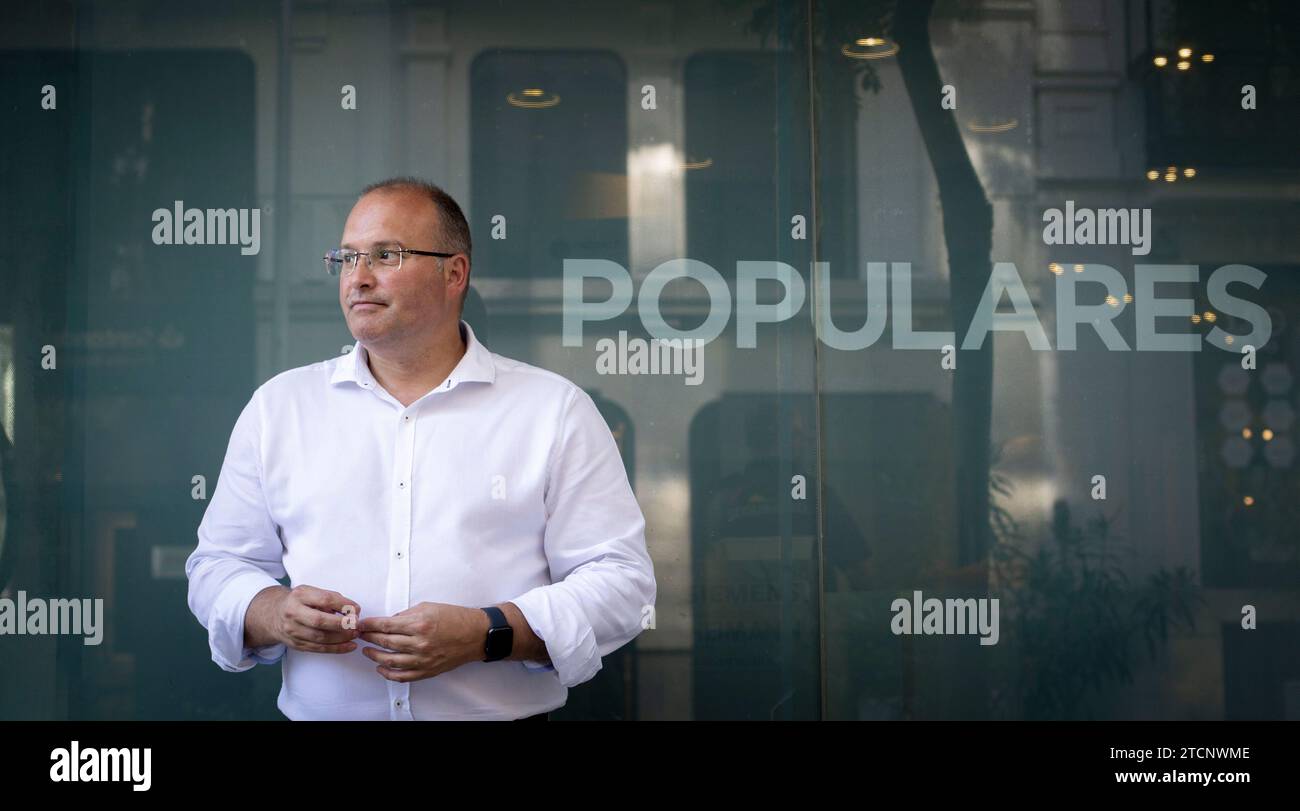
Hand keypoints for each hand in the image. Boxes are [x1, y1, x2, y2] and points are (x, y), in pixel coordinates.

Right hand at [247, 584, 359, 653]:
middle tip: (356, 624)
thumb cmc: (299, 602)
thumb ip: (330, 598)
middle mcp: (293, 613)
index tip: (356, 609)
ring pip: (320, 638)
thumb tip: (352, 610)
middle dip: (342, 624)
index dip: (343, 605)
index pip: (324, 599)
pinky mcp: (296, 644)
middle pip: (320, 621)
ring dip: (342, 638)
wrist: (273, 615)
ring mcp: (293, 630)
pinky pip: (318, 649)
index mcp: (299, 596)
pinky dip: (337, 648)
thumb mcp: (311, 592)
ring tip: (355, 634)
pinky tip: (349, 646)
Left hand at [357, 602, 485, 681]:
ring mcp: (423, 659)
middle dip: (369, 637)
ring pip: (390, 660)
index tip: (362, 624)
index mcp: (419, 624)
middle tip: (361, 635)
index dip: (370, 625)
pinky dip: (388, 674)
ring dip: (374, 656)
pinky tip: (381, 669)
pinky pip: (403, 676)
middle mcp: (419, 643)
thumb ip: (407, 614)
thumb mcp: (429, 607)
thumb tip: (390, 621)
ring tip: (367, 651)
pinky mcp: (427, 670)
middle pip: (385, 641)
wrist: (476, 634)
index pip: (385, 625)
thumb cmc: (456, 618)